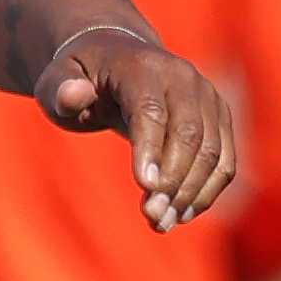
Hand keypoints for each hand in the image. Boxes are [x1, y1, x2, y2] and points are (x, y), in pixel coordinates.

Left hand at [41, 26, 237, 232]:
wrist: (117, 58)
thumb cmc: (81, 77)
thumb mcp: (57, 79)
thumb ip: (60, 90)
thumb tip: (74, 95)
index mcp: (142, 66)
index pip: (151, 110)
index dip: (150, 149)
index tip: (144, 187)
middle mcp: (183, 78)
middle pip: (189, 133)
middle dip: (173, 180)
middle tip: (151, 216)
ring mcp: (207, 97)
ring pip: (213, 152)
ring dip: (191, 193)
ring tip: (162, 222)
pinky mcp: (219, 118)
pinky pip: (224, 161)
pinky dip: (206, 191)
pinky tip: (181, 214)